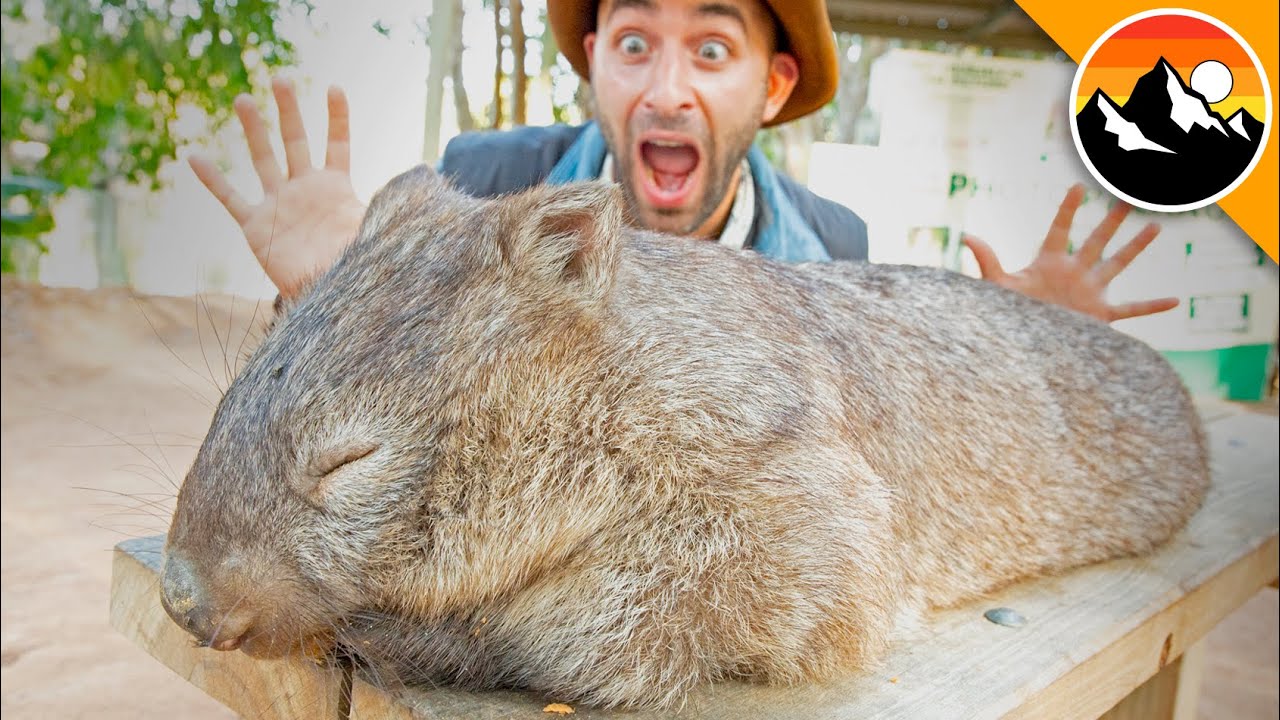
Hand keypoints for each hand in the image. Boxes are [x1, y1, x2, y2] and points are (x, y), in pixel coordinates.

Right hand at [190, 77, 365, 299]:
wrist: (328, 296)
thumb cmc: (355, 266)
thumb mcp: (374, 233)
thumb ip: (386, 209)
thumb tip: (420, 189)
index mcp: (335, 188)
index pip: (337, 144)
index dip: (337, 118)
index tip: (334, 87)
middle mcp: (304, 189)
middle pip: (295, 141)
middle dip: (288, 111)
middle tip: (281, 78)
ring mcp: (278, 204)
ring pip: (263, 159)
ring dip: (253, 130)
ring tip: (243, 100)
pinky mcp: (256, 225)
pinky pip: (230, 198)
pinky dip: (212, 179)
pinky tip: (193, 157)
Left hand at [961, 184, 1178, 322]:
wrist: (1023, 347)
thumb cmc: (1008, 315)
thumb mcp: (998, 286)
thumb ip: (987, 260)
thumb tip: (966, 236)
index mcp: (1049, 262)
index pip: (1060, 229)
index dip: (1067, 209)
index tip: (1077, 187)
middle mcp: (1074, 273)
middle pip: (1097, 240)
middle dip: (1112, 220)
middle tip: (1129, 197)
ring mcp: (1090, 292)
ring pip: (1118, 264)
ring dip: (1135, 247)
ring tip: (1156, 227)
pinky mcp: (1101, 316)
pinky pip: (1132, 310)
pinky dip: (1152, 307)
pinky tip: (1175, 301)